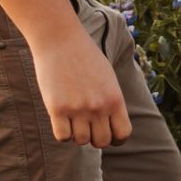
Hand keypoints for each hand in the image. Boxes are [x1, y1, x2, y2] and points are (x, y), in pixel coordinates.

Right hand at [27, 17, 130, 147]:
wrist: (60, 39)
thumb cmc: (84, 57)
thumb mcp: (107, 78)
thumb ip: (111, 101)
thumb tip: (112, 126)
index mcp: (115, 98)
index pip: (123, 134)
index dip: (115, 138)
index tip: (106, 132)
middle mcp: (99, 106)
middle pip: (101, 141)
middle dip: (94, 138)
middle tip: (87, 126)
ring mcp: (78, 109)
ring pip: (81, 141)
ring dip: (77, 134)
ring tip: (72, 119)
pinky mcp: (57, 108)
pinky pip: (62, 137)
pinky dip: (62, 132)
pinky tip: (61, 119)